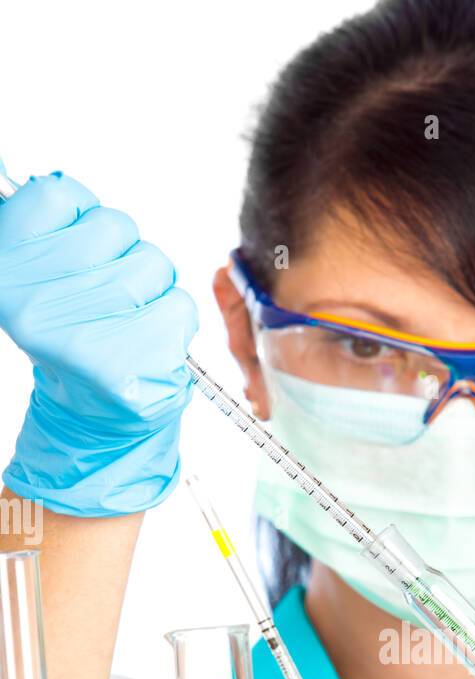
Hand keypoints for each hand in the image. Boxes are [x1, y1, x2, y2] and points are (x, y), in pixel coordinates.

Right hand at [0, 170, 197, 514]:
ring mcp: (79, 334)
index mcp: (7, 268)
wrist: (92, 416)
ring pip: (153, 264)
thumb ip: (53, 230)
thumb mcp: (44, 276)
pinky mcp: (126, 366)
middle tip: (112, 294)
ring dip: (155, 287)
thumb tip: (63, 187)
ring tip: (130, 319)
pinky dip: (175, 322)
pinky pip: (179, 308)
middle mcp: (34, 300)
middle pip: (115, 226)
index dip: (83, 216)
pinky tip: (148, 344)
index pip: (57, 193)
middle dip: (127, 253)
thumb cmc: (76, 334)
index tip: (81, 249)